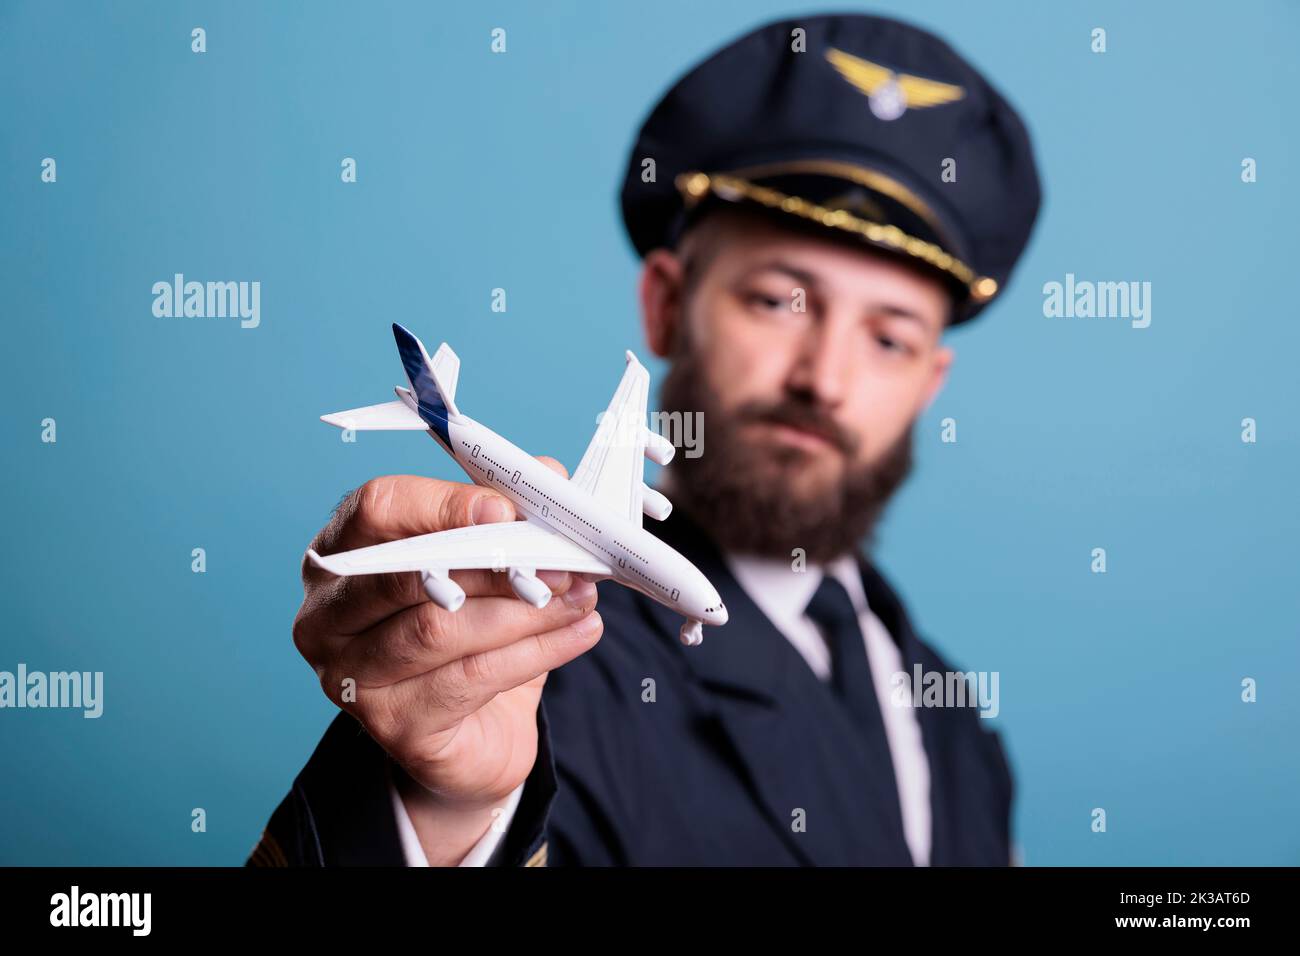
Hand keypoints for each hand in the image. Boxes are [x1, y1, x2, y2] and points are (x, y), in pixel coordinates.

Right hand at [292, 459, 602, 863]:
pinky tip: (578, 632)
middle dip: (490, 564)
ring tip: (580, 595)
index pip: (375, 510)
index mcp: (340, 553)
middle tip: (558, 559)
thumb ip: (510, 516)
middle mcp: (327, 615)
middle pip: (402, 576)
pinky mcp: (393, 724)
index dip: (441, 505)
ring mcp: (351, 675)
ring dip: (523, 610)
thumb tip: (548, 474)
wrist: (472, 733)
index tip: (506, 510)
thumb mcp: (488, 564)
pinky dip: (535, 651)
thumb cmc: (469, 635)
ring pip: (439, 630)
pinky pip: (470, 679)